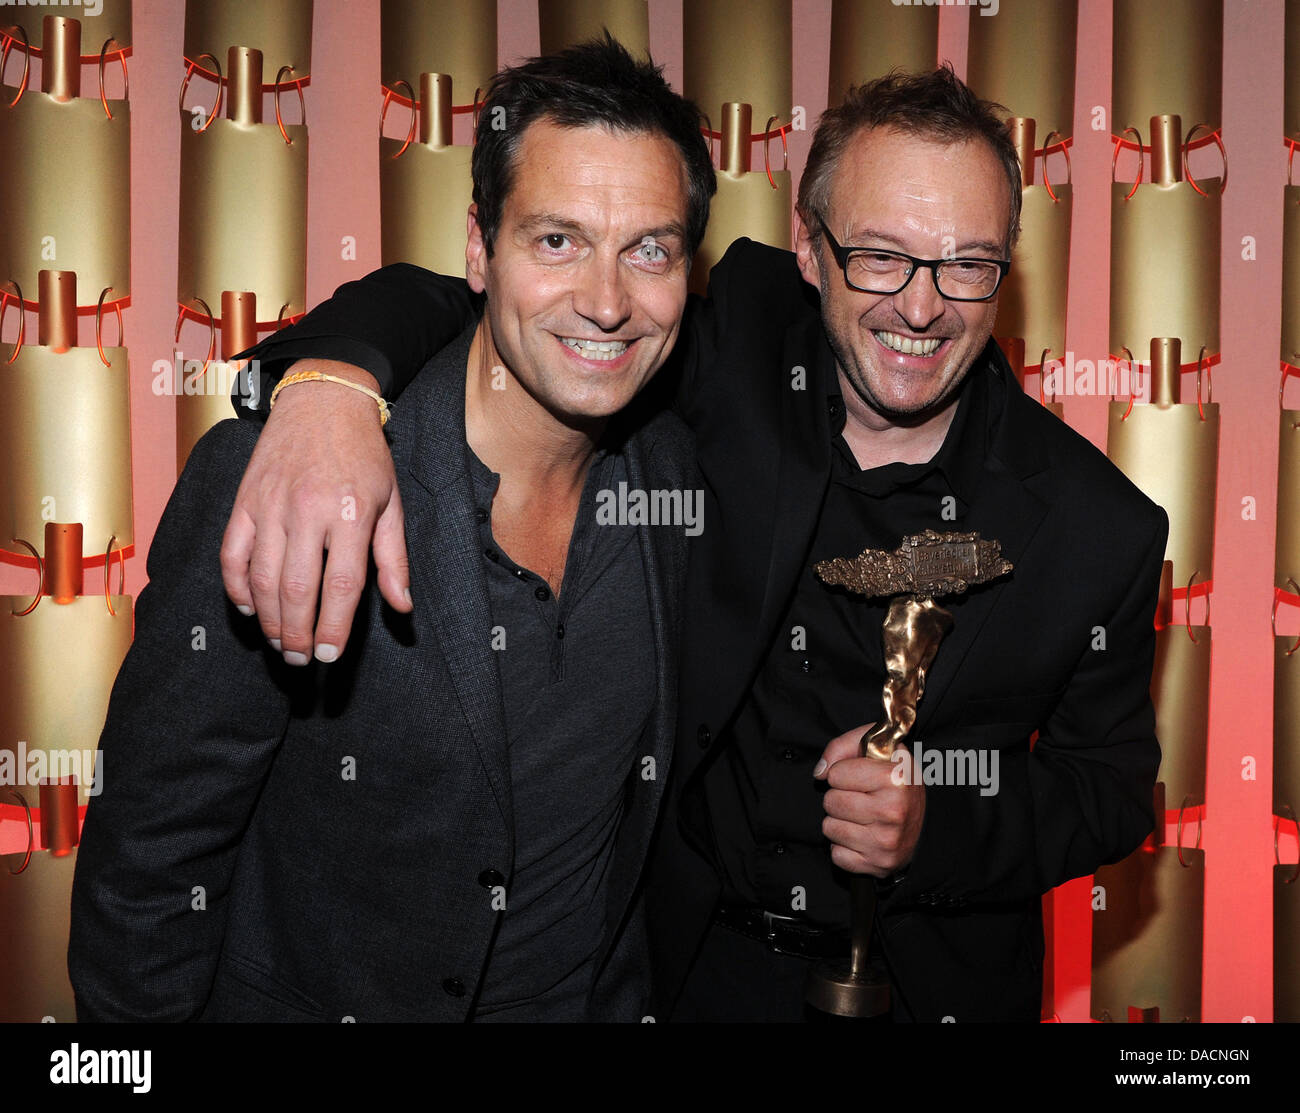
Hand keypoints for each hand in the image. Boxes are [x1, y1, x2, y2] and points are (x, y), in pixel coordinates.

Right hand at [220, 359, 411, 664]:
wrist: (324, 401)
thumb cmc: (365, 455)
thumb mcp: (392, 503)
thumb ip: (393, 558)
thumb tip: (400, 606)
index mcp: (351, 514)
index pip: (341, 586)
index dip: (333, 627)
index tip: (330, 655)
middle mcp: (308, 511)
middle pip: (296, 589)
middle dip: (298, 634)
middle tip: (302, 660)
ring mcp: (270, 506)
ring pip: (261, 577)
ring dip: (269, 619)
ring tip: (281, 643)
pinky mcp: (244, 501)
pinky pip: (231, 553)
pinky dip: (237, 587)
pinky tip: (251, 609)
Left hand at [813, 724, 924, 876]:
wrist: (926, 827)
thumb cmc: (897, 783)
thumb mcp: (879, 750)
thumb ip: (844, 746)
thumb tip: (820, 773)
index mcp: (896, 779)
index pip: (836, 774)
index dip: (844, 773)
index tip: (859, 778)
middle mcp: (893, 811)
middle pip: (830, 801)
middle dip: (839, 797)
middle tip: (860, 798)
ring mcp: (886, 841)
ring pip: (829, 828)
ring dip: (840, 822)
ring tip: (861, 817)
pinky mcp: (878, 865)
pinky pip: (836, 855)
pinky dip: (844, 846)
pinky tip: (862, 837)